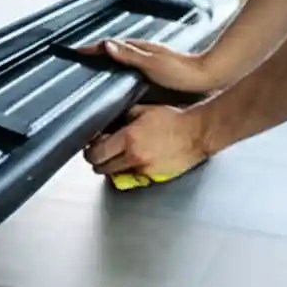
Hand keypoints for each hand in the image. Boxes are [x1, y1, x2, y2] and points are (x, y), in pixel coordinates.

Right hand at [78, 39, 221, 93]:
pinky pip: (127, 63)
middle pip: (111, 47)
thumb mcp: (152, 64)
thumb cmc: (183, 72)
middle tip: (78, 55)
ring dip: (105, 57)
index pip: (107, 45)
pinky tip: (118, 73)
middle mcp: (141, 51)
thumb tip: (106, 45)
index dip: (90, 48)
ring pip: (119, 55)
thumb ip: (128, 55)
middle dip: (94, 50)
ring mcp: (147, 58)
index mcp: (138, 48)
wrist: (206, 77)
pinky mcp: (153, 67)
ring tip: (92, 62)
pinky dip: (117, 65)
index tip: (74, 50)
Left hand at [83, 105, 209, 177]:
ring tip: (118, 157)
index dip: (90, 151)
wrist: (196, 134)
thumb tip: (108, 122)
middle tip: (100, 154)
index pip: (97, 153)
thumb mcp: (144, 110)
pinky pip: (133, 176)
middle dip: (98, 161)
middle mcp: (133, 156)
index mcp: (129, 138)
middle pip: (102, 168)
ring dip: (113, 167)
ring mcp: (143, 169)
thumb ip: (124, 116)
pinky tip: (136, 160)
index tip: (91, 147)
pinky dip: (130, 170)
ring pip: (115, 174)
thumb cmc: (174, 120)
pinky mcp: (152, 176)